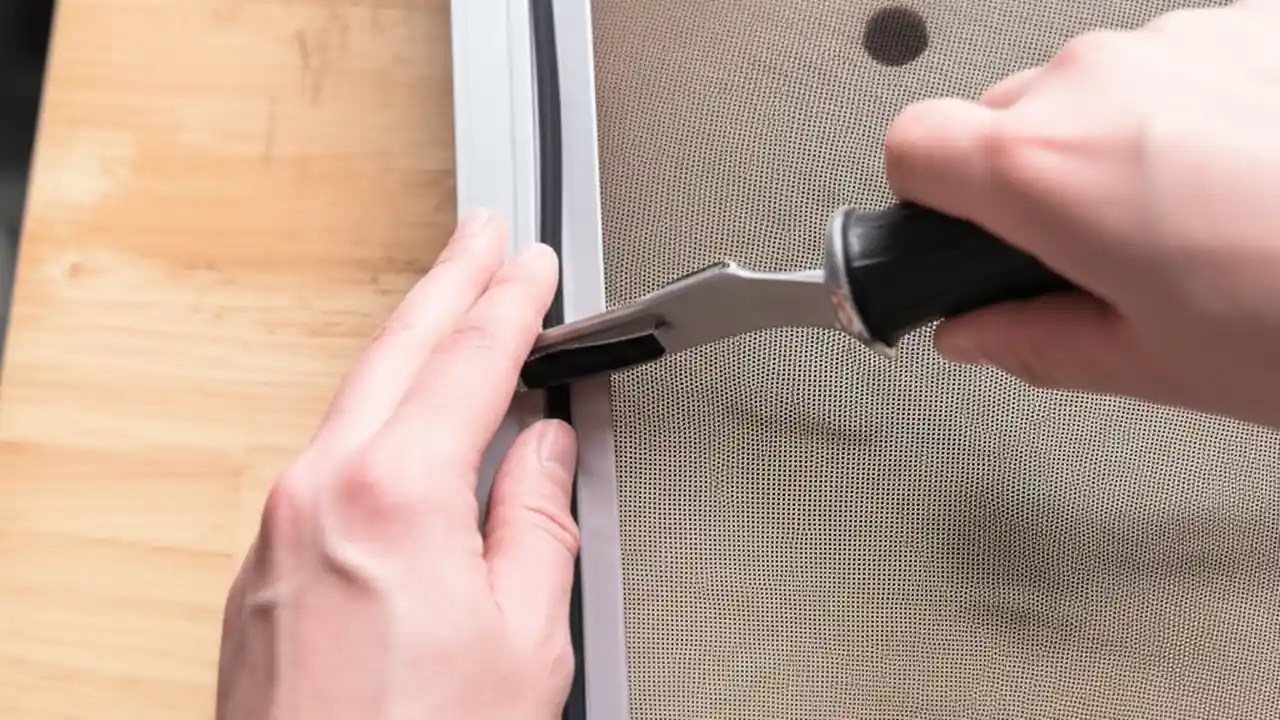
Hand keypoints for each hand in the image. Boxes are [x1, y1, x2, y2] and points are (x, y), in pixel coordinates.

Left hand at [216, 210, 578, 718]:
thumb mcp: (526, 638)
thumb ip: (540, 521)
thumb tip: (548, 452)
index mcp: (396, 494)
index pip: (466, 362)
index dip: (508, 302)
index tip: (531, 264)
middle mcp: (320, 492)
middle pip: (394, 353)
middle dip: (445, 282)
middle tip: (483, 235)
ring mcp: (279, 526)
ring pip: (354, 398)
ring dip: (408, 344)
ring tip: (450, 306)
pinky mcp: (263, 565)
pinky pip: (329, 453)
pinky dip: (376, 411)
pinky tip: (405, 417)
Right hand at [884, 0, 1279, 426]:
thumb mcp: (1157, 363)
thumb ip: (1033, 345)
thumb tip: (975, 336)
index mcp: (1049, 169)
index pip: (910, 147)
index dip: (923, 202)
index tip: (956, 238)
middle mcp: (1102, 80)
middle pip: (1000, 116)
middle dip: (1025, 183)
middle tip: (1099, 256)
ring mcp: (1183, 38)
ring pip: (1091, 88)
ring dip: (1112, 147)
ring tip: (1198, 222)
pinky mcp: (1253, 23)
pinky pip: (1175, 63)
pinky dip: (1188, 115)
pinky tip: (1253, 176)